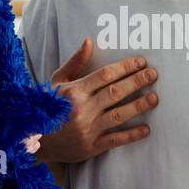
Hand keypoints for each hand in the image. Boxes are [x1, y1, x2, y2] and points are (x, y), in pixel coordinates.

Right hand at [35, 38, 158, 162]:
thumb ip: (75, 63)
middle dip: (136, 82)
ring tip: (154, 98)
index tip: (141, 62)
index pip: (105, 75)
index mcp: (74, 91)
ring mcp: (87, 129)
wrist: (34, 140)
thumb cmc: (47, 106)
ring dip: (138, 106)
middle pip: (115, 92)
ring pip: (118, 115)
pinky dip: (131, 135)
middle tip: (153, 75)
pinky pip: (115, 140)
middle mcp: (82, 109)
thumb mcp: (57, 82)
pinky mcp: (91, 147)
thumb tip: (89, 41)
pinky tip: (146, 129)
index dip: (125, 67)